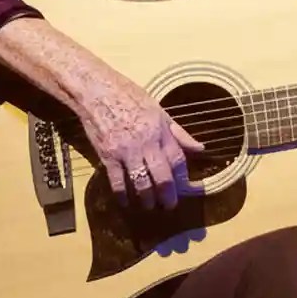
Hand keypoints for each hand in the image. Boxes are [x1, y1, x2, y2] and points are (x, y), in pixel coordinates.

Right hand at [76, 72, 204, 210]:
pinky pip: (117, 182)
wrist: (96, 91)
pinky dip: (122, 195)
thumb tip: (200, 148)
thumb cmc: (128, 96)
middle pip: (162, 177)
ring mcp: (126, 151)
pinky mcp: (107, 156)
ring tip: (150, 206)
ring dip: (147, 199)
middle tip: (169, 206)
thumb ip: (179, 132)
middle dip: (168, 196)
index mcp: (160, 130)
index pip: (178, 160)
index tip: (187, 189)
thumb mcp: (159, 110)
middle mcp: (146, 143)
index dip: (184, 178)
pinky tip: (126, 202)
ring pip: (141, 184)